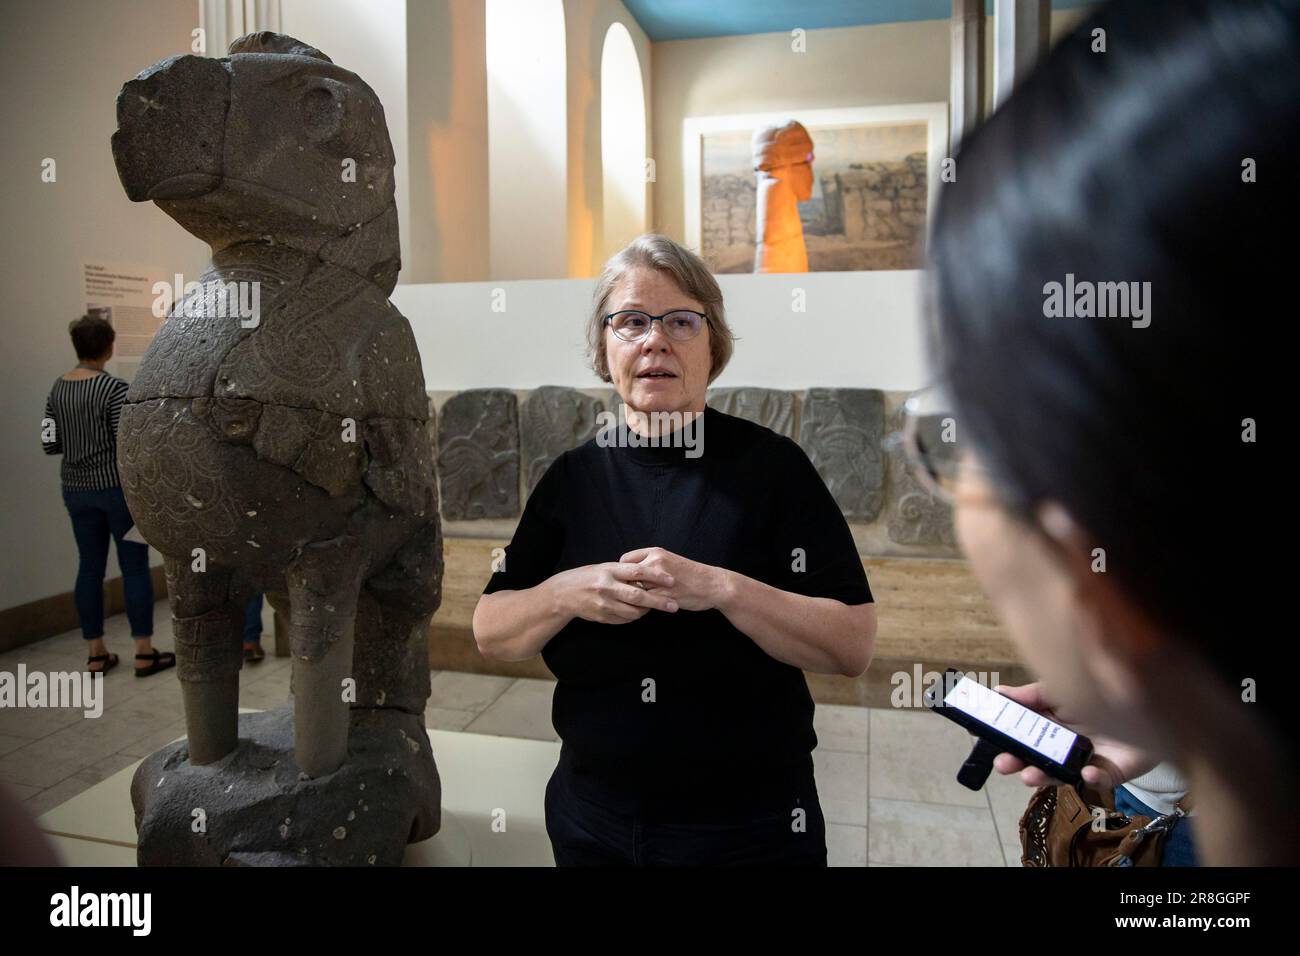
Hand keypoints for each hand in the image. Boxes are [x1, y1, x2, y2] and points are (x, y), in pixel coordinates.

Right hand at [550, 561, 677, 624]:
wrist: (563, 594)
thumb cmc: (588, 577)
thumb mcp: (604, 568)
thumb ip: (624, 571)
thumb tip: (648, 574)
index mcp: (609, 571)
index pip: (638, 572)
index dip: (657, 576)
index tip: (672, 580)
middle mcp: (607, 587)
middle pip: (638, 596)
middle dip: (659, 602)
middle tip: (674, 606)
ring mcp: (604, 604)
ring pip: (633, 612)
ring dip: (646, 611)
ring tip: (653, 608)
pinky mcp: (602, 616)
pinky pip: (624, 619)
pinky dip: (633, 616)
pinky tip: (636, 612)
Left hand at [618, 547, 729, 611]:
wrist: (713, 584)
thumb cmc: (692, 575)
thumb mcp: (670, 560)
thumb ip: (651, 564)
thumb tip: (631, 573)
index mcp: (656, 552)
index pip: (625, 560)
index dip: (623, 572)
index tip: (627, 581)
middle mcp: (656, 563)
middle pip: (626, 576)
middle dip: (625, 586)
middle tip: (626, 594)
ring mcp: (659, 579)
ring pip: (634, 590)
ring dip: (634, 598)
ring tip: (635, 603)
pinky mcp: (664, 595)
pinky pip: (645, 602)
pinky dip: (643, 607)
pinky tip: (647, 609)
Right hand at [991, 682, 1159, 789]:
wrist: (1150, 705)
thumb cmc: (1102, 698)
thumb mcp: (1062, 691)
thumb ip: (1033, 695)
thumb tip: (1000, 692)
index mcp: (1049, 724)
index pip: (1020, 733)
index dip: (1003, 738)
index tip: (984, 738)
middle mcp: (1062, 745)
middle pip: (1033, 758)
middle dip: (1015, 762)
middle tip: (1002, 763)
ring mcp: (1084, 760)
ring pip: (1058, 774)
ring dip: (1042, 776)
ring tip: (1029, 776)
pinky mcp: (1109, 773)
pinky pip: (1098, 779)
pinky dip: (1092, 777)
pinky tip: (1087, 772)